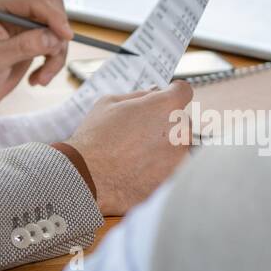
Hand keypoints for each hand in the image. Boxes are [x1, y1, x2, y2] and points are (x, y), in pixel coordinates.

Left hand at [0, 0, 74, 111]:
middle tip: (51, 60)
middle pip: (53, 10)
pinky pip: (55, 48)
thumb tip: (54, 37)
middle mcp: (14, 12)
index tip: (65, 37)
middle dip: (58, 36)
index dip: (54, 16)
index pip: (37, 0)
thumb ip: (21, 47)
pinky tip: (36, 80)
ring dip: (56, 57)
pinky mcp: (32, 44)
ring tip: (40, 79)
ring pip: (58, 32)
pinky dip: (53, 65)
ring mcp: (24, 29)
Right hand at [66, 81, 193, 216]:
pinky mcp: (172, 180)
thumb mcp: (110, 103)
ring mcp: (178, 159)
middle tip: (140, 129)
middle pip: (182, 120)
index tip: (163, 97)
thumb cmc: (95, 138)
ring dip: (164, 145)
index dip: (171, 92)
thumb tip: (154, 92)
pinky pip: (170, 168)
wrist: (87, 179)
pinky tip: (136, 167)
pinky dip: (158, 166)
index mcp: (166, 107)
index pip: (183, 91)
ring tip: (135, 151)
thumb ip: (138, 95)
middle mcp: (180, 132)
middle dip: (166, 121)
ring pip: (178, 146)